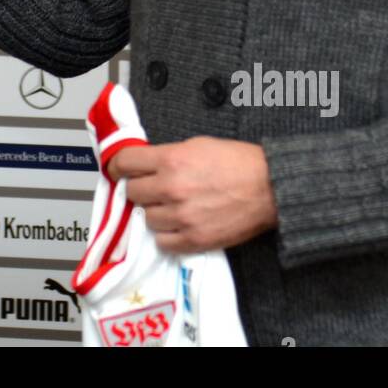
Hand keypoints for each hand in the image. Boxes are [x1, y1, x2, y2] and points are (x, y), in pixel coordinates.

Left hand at [106, 136, 277, 253]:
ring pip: (146, 218)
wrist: (269, 187)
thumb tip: (144, 164)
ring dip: (155, 213)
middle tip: (152, 189)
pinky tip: (178, 225)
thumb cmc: (237, 162)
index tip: (119, 170)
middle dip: (140, 189)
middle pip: (132, 193)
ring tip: (172, 207)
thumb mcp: (197, 145)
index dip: (118, 166)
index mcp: (170, 160)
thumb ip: (167, 155)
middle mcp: (171, 188)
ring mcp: (181, 216)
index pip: (125, 163)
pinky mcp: (194, 239)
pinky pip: (162, 242)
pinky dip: (167, 235)